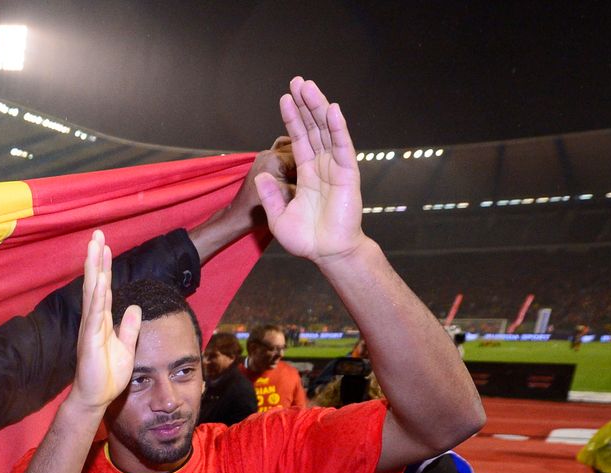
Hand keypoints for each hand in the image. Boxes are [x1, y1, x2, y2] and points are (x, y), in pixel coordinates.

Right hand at [67, 231, 140, 412]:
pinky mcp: (89, 341)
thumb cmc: (107, 376)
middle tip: (97, 234)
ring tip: (95, 247)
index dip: (104, 267)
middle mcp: (93, 320)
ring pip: (92, 293)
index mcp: (102, 321)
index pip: (103, 288)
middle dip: (96, 258)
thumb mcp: (126, 348)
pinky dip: (97, 298)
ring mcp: (89, 329)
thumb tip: (134, 307)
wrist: (95, 398)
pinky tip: (100, 281)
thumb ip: (129, 328)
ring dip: (94, 270)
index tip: (105, 245)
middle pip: (94, 283)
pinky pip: (94, 315)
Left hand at [256, 77, 363, 263]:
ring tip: (308, 86)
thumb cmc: (306, 238)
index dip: (292, 118)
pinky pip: (343, 147)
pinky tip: (332, 110)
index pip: (299, 138)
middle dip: (305, 104)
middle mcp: (322, 165)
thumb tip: (262, 174)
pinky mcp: (348, 174)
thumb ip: (271, 195)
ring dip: (318, 108)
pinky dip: (338, 128)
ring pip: (327, 131)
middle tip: (297, 81)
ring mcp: (336, 167)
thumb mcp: (279, 217)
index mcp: (307, 173)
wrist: (326, 253)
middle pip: (313, 127)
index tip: (284, 98)